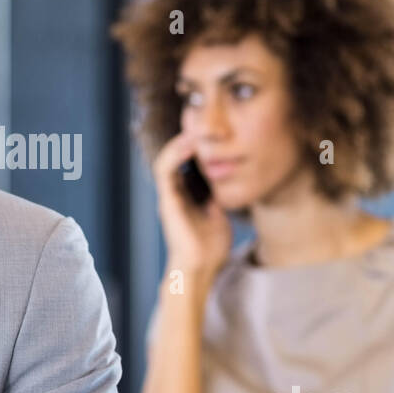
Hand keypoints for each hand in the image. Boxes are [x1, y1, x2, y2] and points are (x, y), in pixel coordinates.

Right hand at [152, 130, 232, 279]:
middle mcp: (174, 193)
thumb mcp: (219, 214)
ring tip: (194, 129)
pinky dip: (174, 154)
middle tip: (203, 124)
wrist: (201, 268)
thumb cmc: (210, 247)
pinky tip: (188, 144)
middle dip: (186, 139)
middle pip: (175, 157)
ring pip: (167, 159)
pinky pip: (165, 170)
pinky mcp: (167, 200)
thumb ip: (218, 198)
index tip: (212, 131)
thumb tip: (229, 185)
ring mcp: (169, 196)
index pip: (186, 163)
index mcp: (186, 195)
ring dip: (179, 143)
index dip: (195, 145)